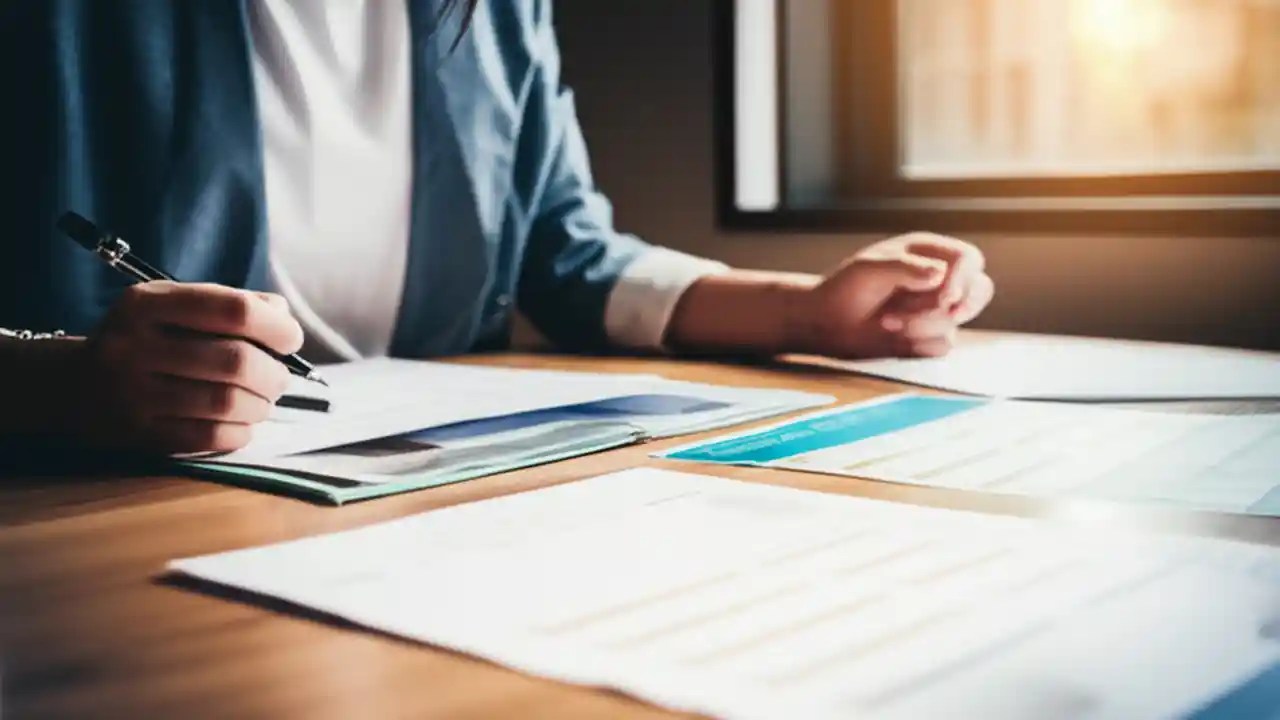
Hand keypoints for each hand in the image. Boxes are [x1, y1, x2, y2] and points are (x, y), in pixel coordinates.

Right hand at [71, 282, 303, 453]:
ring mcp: (132, 393)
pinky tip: (241, 423)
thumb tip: (284, 319)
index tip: (290, 340)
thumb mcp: (172, 306)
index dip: (277, 327)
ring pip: (228, 402)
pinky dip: (241, 431)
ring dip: (261, 404)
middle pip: (236, 361)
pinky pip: (211, 438)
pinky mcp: (139, 434)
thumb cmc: (145, 340)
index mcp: (147, 303)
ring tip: (261, 400)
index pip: (234, 310)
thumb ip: (229, 304)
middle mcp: (134, 345)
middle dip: (274, 373)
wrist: (74, 386)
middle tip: (279, 378)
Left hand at [789, 233, 993, 357]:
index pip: (969, 260)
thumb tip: (939, 275)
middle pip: (980, 290)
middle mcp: (938, 280)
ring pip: (958, 321)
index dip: (964, 279)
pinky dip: (919, 344)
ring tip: (887, 322)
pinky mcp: (928, 337)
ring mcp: (936, 310)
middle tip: (933, 312)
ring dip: (924, 325)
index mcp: (927, 253)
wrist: (824, 323)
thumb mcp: (868, 269)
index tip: (946, 297)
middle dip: (957, 306)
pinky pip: (943, 345)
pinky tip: (892, 337)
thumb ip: (904, 268)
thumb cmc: (842, 288)